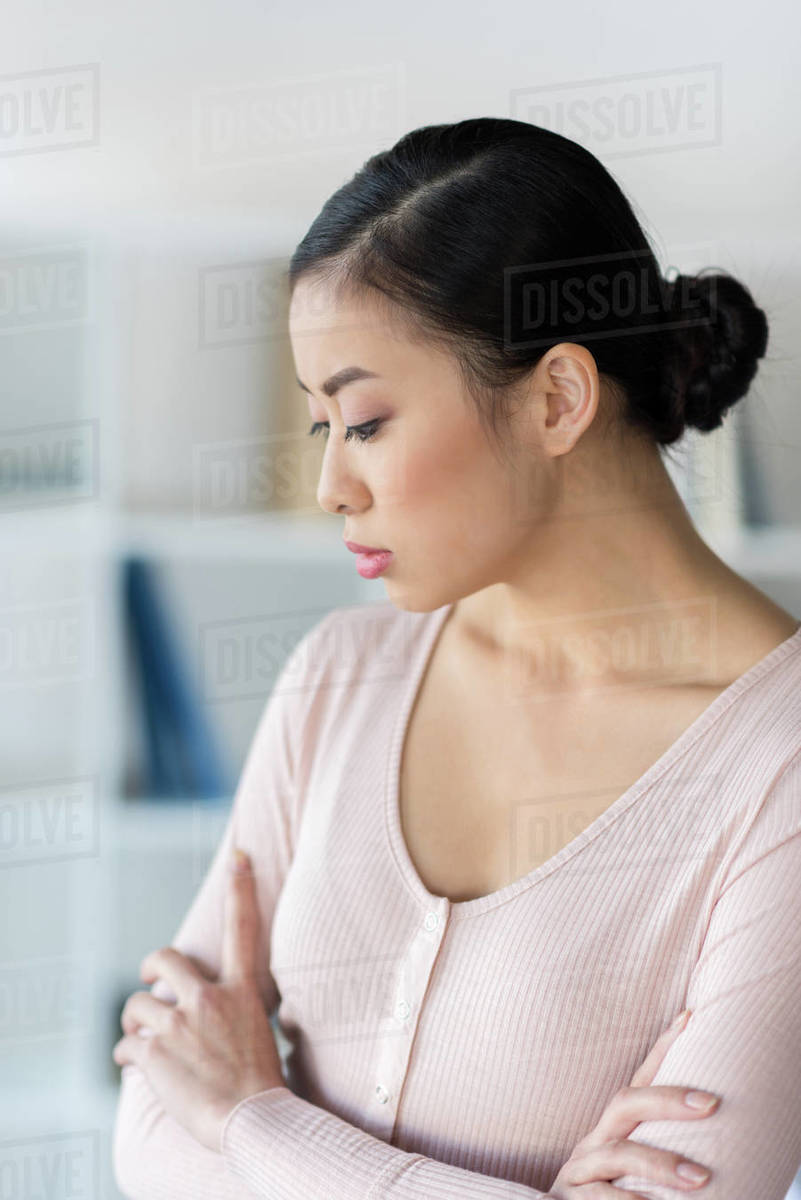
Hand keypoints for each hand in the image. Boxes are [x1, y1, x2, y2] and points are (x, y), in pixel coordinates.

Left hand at [112, 848, 284, 1151]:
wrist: (253, 1121)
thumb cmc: (261, 1086)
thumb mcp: (259, 1034)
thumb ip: (235, 1013)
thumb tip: (215, 1010)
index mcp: (240, 991)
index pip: (243, 928)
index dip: (241, 887)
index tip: (239, 856)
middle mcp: (209, 998)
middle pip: (165, 959)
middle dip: (149, 969)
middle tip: (149, 985)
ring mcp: (179, 1023)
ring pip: (136, 1006)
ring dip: (135, 1025)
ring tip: (143, 1044)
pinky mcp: (154, 1051)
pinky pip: (125, 1047)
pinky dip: (126, 1058)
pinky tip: (135, 1069)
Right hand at [549, 1009, 720, 1196]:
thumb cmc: (601, 1198)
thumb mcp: (625, 1172)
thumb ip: (653, 1154)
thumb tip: (708, 1142)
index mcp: (610, 1131)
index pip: (639, 1083)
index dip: (662, 1050)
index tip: (689, 1018)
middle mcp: (593, 1143)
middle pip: (625, 1104)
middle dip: (667, 1099)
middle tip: (712, 1103)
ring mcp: (579, 1171)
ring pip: (617, 1155)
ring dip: (659, 1164)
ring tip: (701, 1179)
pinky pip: (598, 1198)